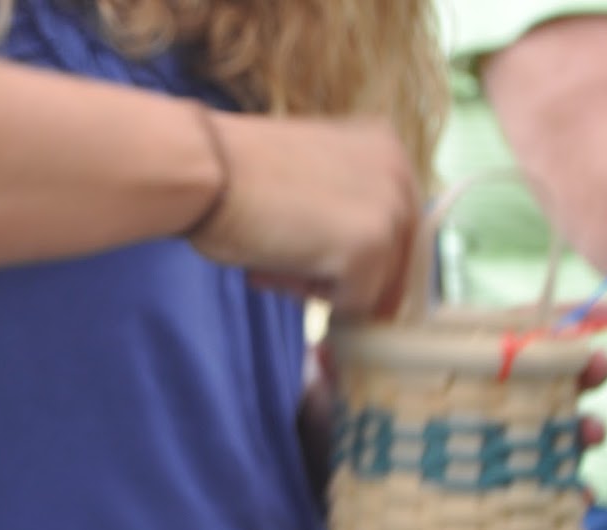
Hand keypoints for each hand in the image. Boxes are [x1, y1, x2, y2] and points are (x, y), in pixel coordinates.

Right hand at [189, 114, 420, 320]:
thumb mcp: (306, 177)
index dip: (348, 253)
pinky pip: (353, 304)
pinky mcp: (370, 248)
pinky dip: (311, 299)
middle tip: (283, 259)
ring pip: (373, 287)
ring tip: (273, 257)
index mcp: (384, 148)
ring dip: (322, 287)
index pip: (392, 226)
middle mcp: (400, 175)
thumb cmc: (232, 175)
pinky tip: (274, 265)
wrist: (206, 170)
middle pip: (393, 262)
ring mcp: (390, 212)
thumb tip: (346, 262)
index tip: (305, 251)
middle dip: (341, 276)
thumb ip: (338, 205)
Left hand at [297, 347, 606, 502]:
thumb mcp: (340, 396)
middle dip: (582, 376)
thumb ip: (338, 371)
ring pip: (552, 435)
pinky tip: (578, 495)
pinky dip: (564, 495)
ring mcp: (492, 450)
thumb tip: (323, 349)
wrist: (327, 483)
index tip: (600, 320)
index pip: (518, 341)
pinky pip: (539, 495)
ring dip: (579, 432)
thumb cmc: (345, 427)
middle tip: (597, 372)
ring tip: (587, 433)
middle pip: (549, 384)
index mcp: (459, 371)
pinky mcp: (491, 494)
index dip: (561, 330)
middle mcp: (485, 407)